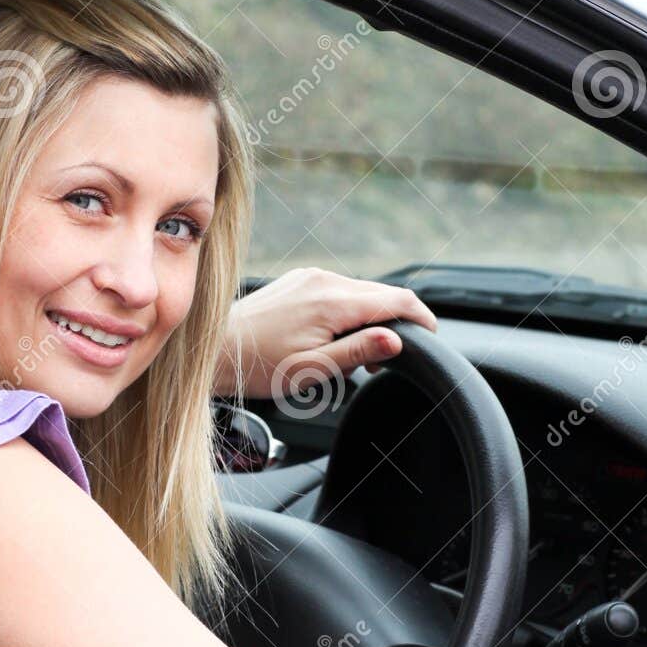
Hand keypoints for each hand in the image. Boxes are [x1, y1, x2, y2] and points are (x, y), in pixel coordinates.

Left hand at [214, 266, 439, 399]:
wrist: (215, 349)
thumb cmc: (259, 366)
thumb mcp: (313, 369)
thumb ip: (358, 351)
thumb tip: (396, 338)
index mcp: (332, 302)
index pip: (398, 300)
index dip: (422, 318)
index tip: (431, 338)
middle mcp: (324, 280)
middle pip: (382, 295)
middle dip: (394, 324)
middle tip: (382, 362)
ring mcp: (311, 277)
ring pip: (361, 293)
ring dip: (369, 319)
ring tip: (350, 357)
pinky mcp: (301, 280)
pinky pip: (339, 291)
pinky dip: (348, 312)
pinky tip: (332, 339)